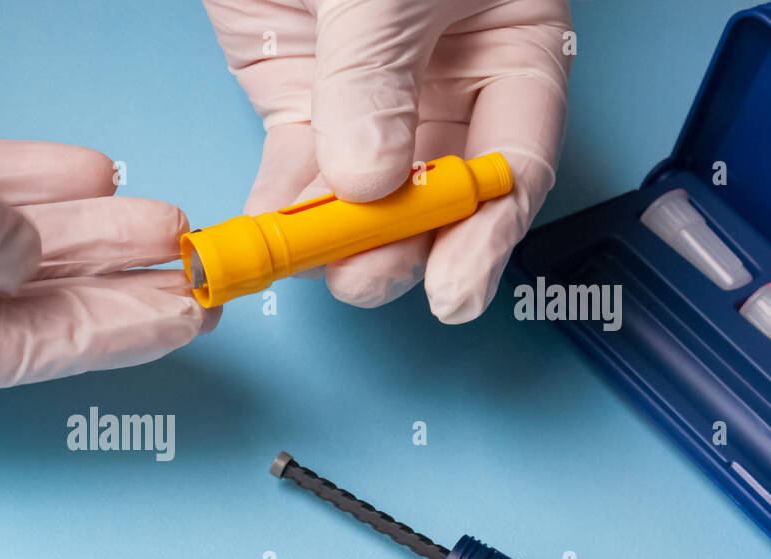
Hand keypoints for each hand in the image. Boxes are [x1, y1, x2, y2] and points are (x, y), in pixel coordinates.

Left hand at [202, 0, 571, 322]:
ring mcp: (368, 98)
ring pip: (364, 199)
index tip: (456, 287)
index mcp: (510, 45)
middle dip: (406, 249)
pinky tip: (270, 242)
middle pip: (439, 197)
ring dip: (339, 244)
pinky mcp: (296, 99)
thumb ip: (380, 74)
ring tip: (315, 270)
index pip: (514, 159)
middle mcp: (446, 85)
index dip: (488, 232)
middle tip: (366, 280)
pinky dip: (281, 214)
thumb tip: (370, 180)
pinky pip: (294, 175)